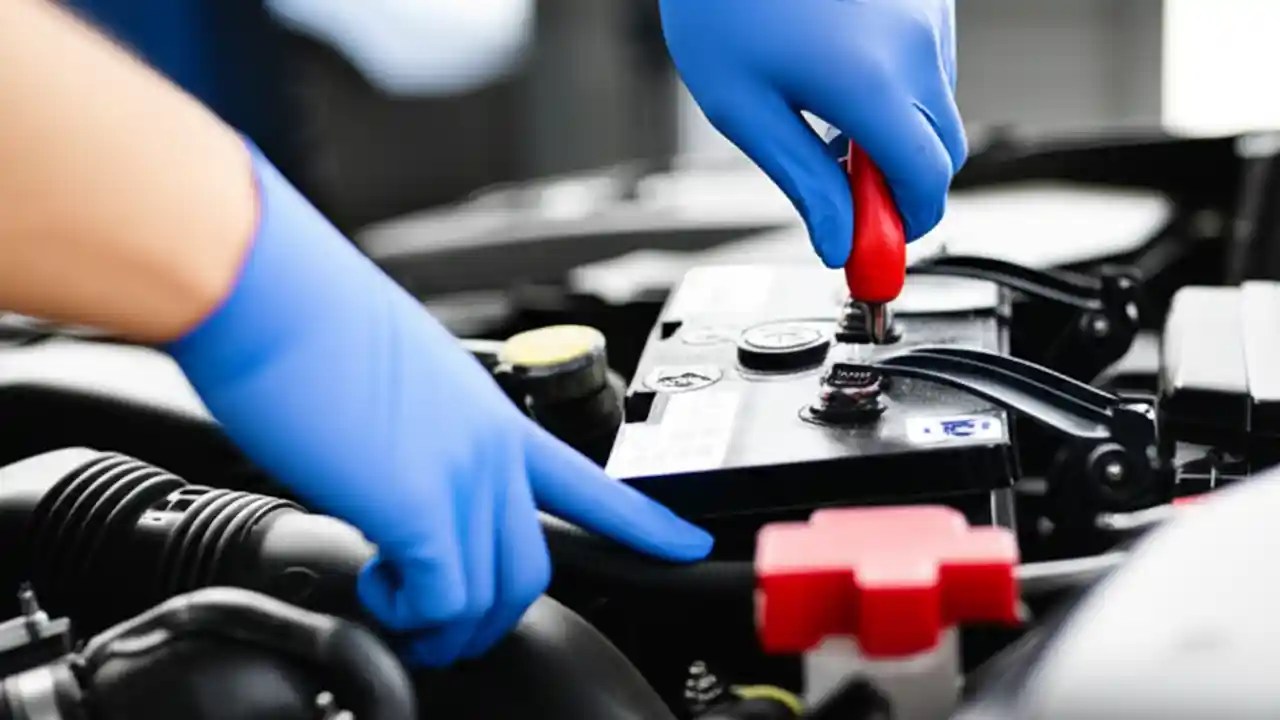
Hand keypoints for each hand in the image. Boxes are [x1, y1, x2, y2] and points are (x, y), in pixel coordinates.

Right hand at [169, 142, 712, 666]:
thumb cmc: (309, 322)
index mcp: (493, 415)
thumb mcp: (396, 381)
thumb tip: (399, 473)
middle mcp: (490, 449)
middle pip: (534, 566)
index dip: (646, 524)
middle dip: (492, 615)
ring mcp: (460, 475)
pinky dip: (411, 615)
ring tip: (400, 613)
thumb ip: (421, 434)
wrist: (269, 290)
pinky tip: (376, 585)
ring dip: (448, 625)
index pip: (592, 483)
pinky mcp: (416, 504)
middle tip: (442, 628)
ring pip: (496, 593)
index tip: (687, 546)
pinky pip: (443, 600)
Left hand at [660, 0, 965, 267]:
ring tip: (825, 121)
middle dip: (900, 188)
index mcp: (873, 82)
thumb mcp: (743, 107)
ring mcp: (928, 13)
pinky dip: (900, 90)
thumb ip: (802, 180)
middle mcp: (917, 44)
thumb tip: (837, 241)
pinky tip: (840, 77)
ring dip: (897, 135)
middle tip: (845, 198)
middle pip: (943, 151)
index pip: (924, 184)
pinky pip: (931, 62)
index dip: (902, 228)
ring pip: (938, 106)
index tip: (873, 249)